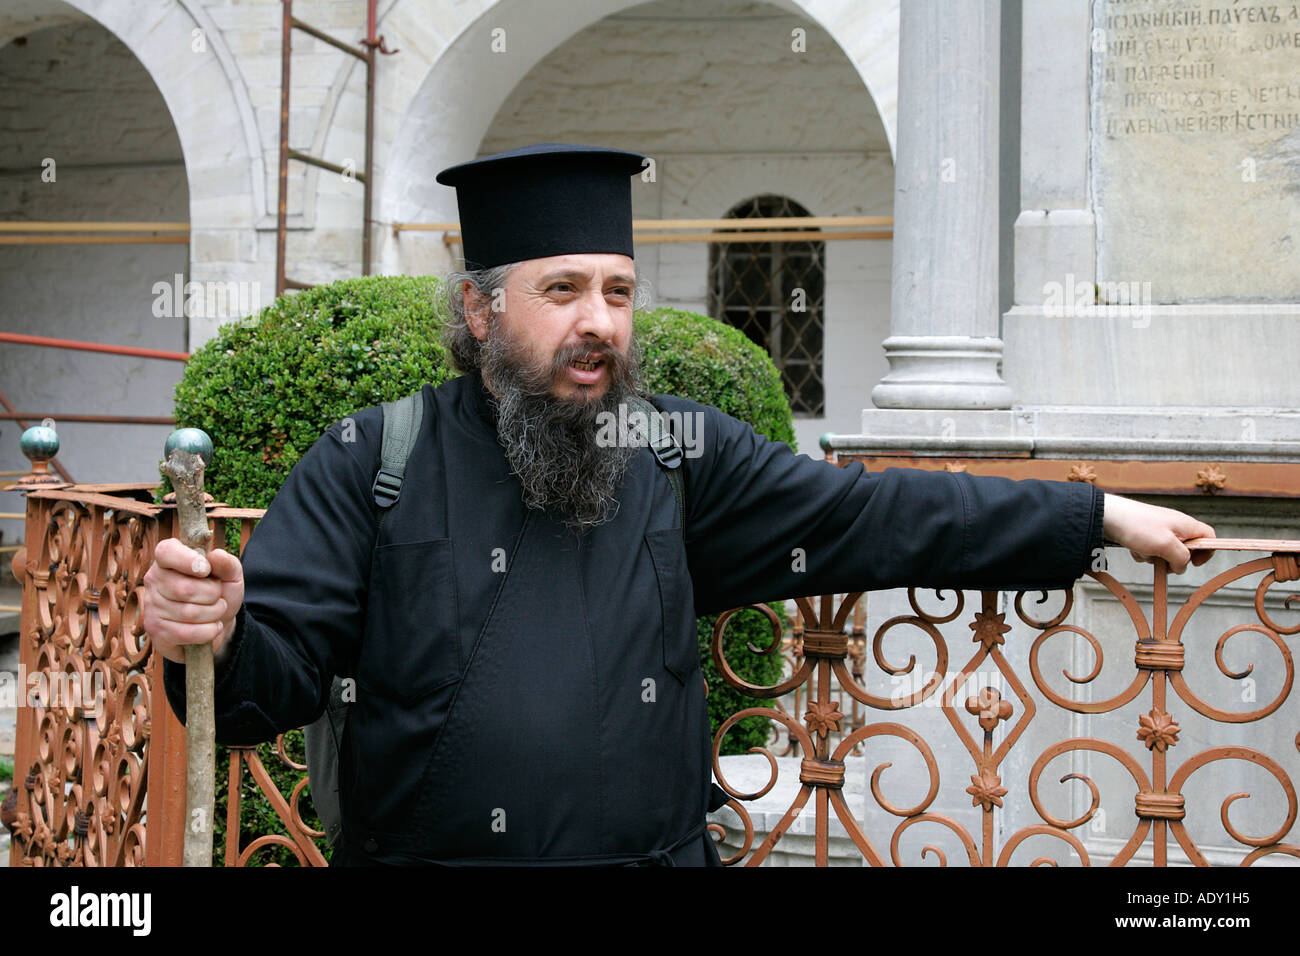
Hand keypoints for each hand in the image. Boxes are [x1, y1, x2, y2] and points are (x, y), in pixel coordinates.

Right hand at [141, 538, 244, 663]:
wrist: (219, 623)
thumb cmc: (220, 592)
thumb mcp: (230, 575)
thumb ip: (227, 563)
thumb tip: (216, 556)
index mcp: (169, 560)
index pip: (166, 552)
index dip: (187, 560)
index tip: (206, 569)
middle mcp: (154, 580)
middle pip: (184, 588)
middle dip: (213, 594)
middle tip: (218, 596)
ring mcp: (152, 607)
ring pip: (188, 613)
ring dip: (214, 613)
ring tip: (217, 611)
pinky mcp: (156, 631)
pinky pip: (186, 633)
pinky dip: (208, 631)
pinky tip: (212, 627)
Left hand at [1102, 493, 1215, 573]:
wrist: (1107, 516)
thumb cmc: (1137, 526)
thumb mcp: (1166, 545)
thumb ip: (1181, 558)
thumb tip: (1183, 566)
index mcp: (1186, 524)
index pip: (1209, 536)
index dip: (1207, 551)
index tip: (1195, 563)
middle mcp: (1175, 526)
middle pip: (1186, 549)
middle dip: (1174, 559)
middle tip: (1162, 560)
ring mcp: (1159, 530)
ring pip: (1166, 553)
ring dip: (1154, 557)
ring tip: (1143, 550)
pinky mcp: (1144, 535)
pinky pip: (1150, 551)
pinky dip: (1143, 553)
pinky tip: (1133, 548)